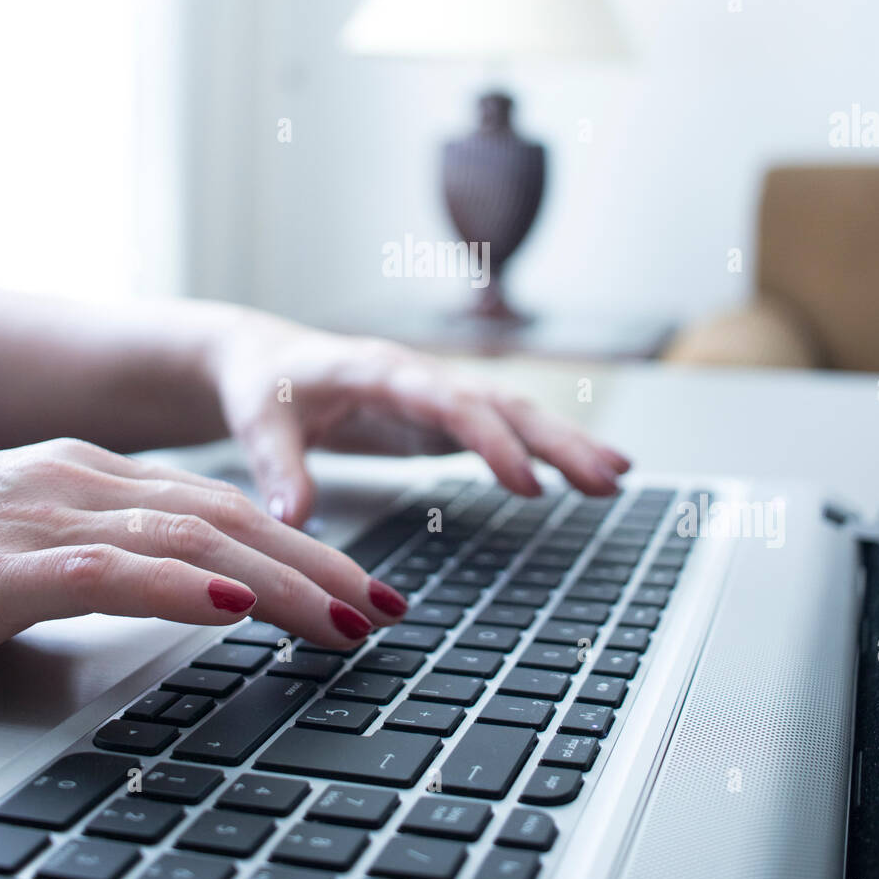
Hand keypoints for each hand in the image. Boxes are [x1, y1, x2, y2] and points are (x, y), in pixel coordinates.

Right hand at [0, 437, 408, 648]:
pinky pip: (107, 572)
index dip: (300, 543)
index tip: (357, 586)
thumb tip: (202, 581)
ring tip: (346, 619)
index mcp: (86, 476)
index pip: (219, 504)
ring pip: (189, 538)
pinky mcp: (2, 565)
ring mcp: (37, 516)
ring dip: (281, 581)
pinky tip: (234, 607)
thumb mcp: (36, 551)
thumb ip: (108, 555)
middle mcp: (72, 480)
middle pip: (225, 514)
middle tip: (384, 606)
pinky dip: (178, 587)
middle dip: (317, 561)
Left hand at [210, 314, 630, 527]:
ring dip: (566, 442)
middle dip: (555, 439)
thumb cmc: (266, 387)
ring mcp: (436, 394)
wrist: (266, 360)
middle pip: (500, 404)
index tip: (526, 482)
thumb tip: (295, 518)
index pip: (447, 402)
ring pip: (514, 413)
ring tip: (618, 476)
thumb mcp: (260, 424)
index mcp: (377, 370)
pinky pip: (504, 428)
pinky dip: (546, 448)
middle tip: (607, 477)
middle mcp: (419, 376)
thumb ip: (280, 467)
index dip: (489, 440)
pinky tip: (584, 473)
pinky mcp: (442, 415)